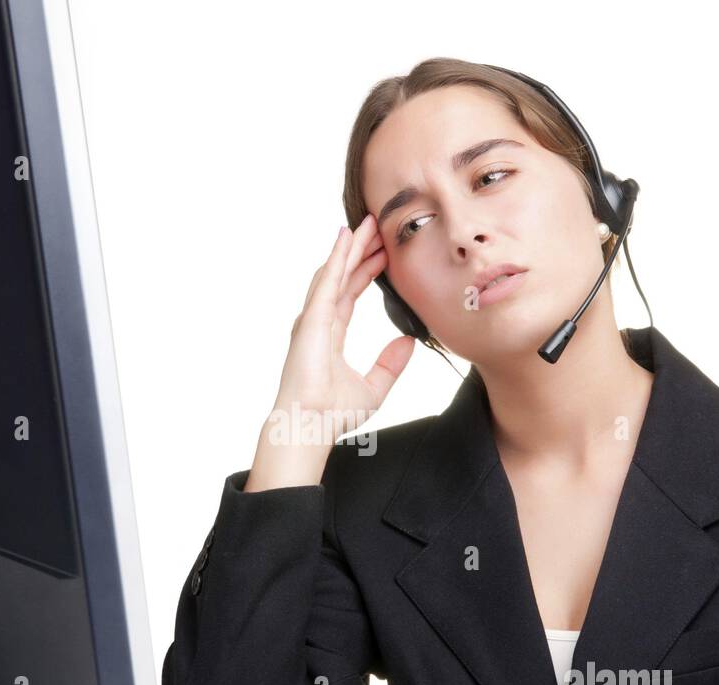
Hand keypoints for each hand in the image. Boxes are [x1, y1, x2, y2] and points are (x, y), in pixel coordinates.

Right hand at [273, 213, 415, 428]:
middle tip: (376, 225)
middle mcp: (319, 322)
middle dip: (359, 251)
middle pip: (343, 277)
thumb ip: (390, 365)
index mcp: (330, 335)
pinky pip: (327, 282)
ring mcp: (313, 319)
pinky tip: (345, 238)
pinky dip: (336, 258)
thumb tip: (408, 343)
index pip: (351, 293)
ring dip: (349, 248)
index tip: (384, 254)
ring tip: (364, 223)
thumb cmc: (330, 415)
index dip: (367, 271)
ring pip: (334, 273)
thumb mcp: (374, 388)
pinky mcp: (311, 319)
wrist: (310, 426)